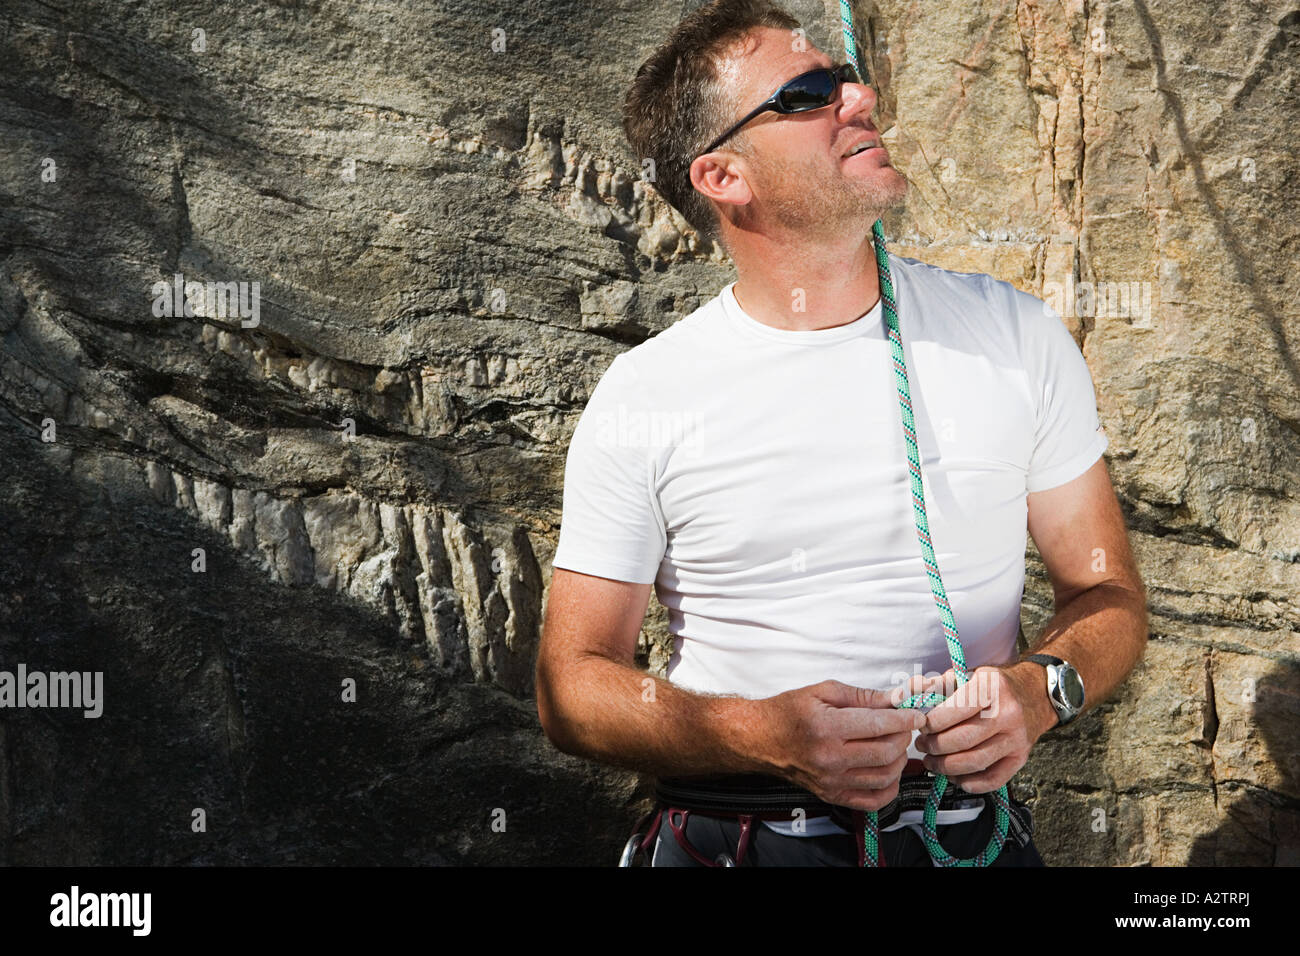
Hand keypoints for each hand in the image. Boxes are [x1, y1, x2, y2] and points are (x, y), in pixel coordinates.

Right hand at [759, 679, 925, 811]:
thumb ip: (863, 696)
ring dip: (899, 759)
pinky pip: (873, 800)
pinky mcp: (832, 795)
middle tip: (903, 726)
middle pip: (887, 753)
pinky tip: (887, 770)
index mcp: (827, 728)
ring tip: (893, 744)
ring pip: (885, 777)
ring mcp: (831, 782)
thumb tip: (896, 699)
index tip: (917, 714)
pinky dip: (890, 787)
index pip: (880, 726)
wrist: (760, 739)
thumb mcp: (823, 691)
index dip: (905, 719)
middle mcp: (830, 759)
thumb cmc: (788, 712)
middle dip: (903, 737)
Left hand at [908, 663, 1055, 793]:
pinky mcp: (1021, 758)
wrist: (1034, 695)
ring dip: (946, 767)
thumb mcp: (968, 675)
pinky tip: (954, 776)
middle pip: (962, 740)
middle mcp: (1007, 714)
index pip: (954, 711)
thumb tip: (908, 695)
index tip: (920, 726)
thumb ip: (936, 684)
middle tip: (922, 745)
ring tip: (931, 762)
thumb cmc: (993, 686)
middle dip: (934, 746)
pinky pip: (993, 779)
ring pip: (975, 762)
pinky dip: (970, 783)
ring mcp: (1016, 738)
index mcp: (991, 689)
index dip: (931, 723)